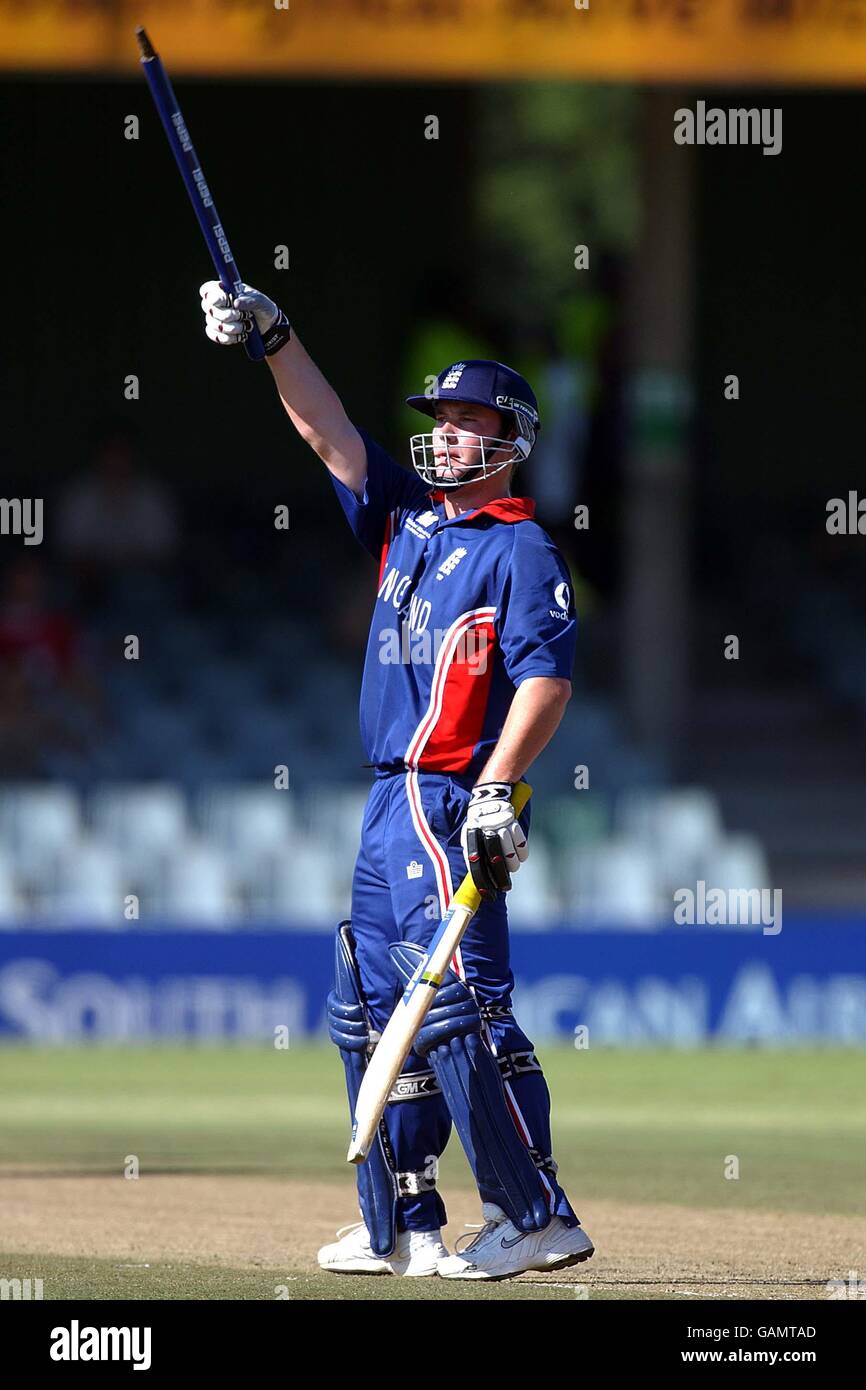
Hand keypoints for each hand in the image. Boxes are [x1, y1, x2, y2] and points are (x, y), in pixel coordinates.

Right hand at [200, 280, 278, 346]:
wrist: (267, 326)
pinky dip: (227, 337)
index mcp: (224, 290)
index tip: (225, 300)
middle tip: (240, 315)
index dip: (212, 295)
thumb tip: (236, 303)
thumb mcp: (260, 302)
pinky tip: (238, 336)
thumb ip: (249, 301)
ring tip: (244, 327)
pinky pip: (213, 334)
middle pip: (207, 307)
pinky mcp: (217, 331)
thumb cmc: (262, 308)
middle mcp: (216, 303)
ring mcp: (215, 317)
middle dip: (225, 314)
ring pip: (211, 322)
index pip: (207, 289)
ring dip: (230, 327)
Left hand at [460, 781, 527, 895]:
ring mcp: (500, 828)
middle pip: (496, 864)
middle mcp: (485, 834)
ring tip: (512, 866)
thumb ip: (472, 851)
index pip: (476, 865)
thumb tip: (476, 875)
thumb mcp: (470, 832)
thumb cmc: (479, 820)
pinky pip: (521, 845)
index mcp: (472, 837)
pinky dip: (522, 853)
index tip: (488, 895)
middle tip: (505, 887)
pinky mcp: (513, 823)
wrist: (490, 793)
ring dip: (513, 865)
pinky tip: (520, 855)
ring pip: (511, 857)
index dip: (482, 882)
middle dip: (501, 879)